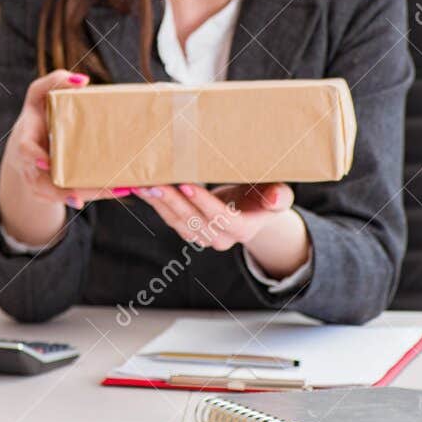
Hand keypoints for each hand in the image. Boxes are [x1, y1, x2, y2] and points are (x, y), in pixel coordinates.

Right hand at [0, 70, 126, 213]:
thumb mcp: (39, 94)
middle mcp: (31, 165)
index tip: (46, 162)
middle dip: (65, 190)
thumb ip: (55, 80)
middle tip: (90, 191)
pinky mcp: (52, 191)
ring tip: (116, 190)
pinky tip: (114, 191)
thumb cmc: (37, 115)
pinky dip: (92, 196)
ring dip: (87, 195)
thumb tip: (82, 81)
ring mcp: (40, 181)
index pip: (25, 150)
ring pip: (58, 196)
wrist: (28, 143)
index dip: (34, 158)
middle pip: (43, 183)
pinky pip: (69, 198)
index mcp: (26, 139)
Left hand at [129, 181, 296, 253]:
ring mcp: (202, 237)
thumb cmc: (264, 197)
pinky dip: (155, 204)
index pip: (221, 217)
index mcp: (243, 228)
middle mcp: (221, 238)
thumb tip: (277, 199)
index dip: (203, 202)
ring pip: (177, 222)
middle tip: (154, 183)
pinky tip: (142, 188)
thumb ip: (279, 197)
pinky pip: (169, 219)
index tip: (186, 184)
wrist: (254, 211)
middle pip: (193, 221)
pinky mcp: (188, 230)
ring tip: (142, 183)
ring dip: (158, 203)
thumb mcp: (279, 194)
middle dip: (172, 201)